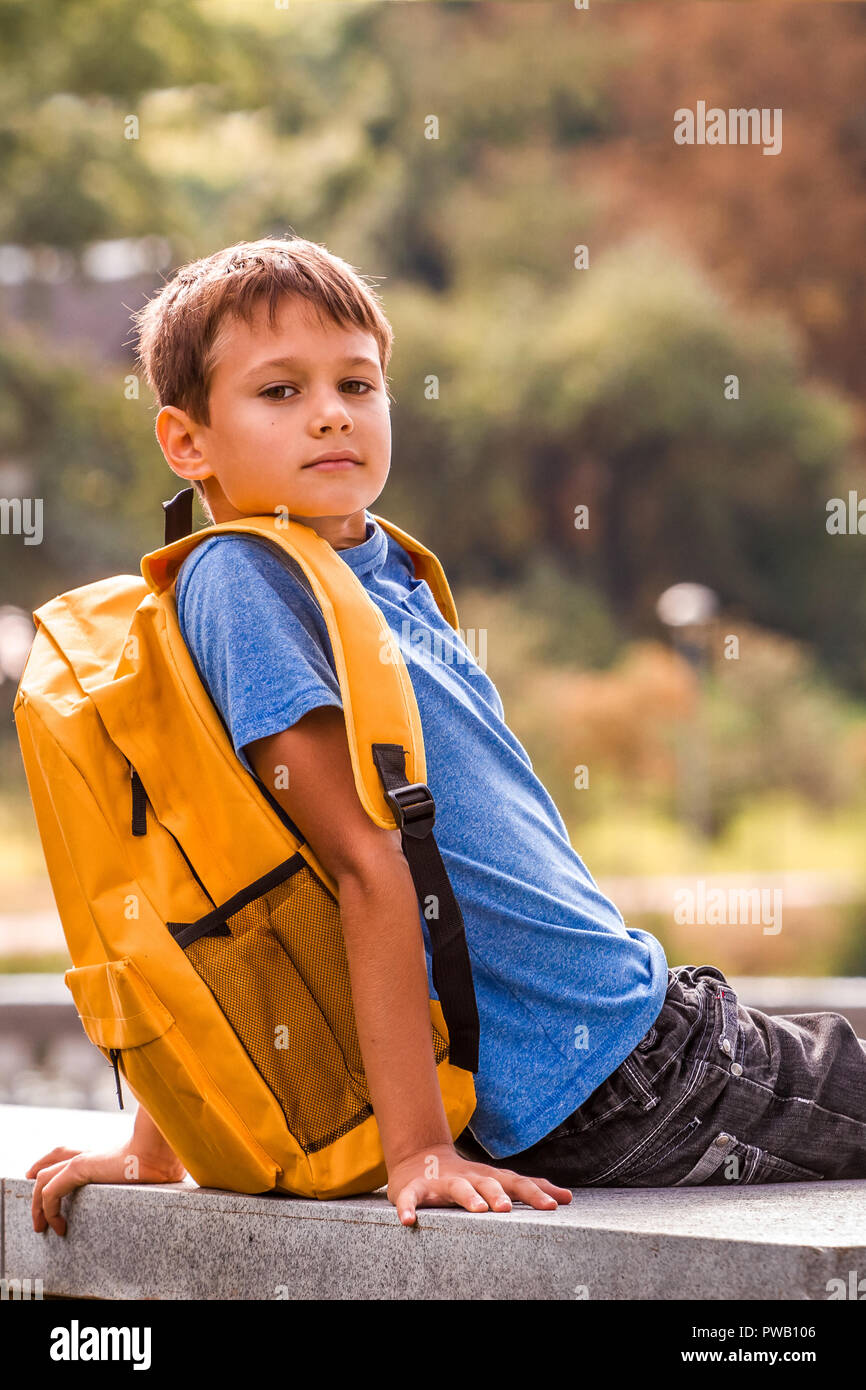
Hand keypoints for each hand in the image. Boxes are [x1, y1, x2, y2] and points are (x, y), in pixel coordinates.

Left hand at [27, 1143, 187, 1236]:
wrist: (163, 1149)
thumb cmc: (166, 1162)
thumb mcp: (157, 1174)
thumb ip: (155, 1177)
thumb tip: (171, 1182)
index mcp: (107, 1155)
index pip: (74, 1151)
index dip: (57, 1161)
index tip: (49, 1177)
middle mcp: (92, 1154)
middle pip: (56, 1155)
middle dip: (39, 1172)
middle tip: (34, 1196)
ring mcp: (84, 1159)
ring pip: (44, 1177)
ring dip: (37, 1203)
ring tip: (42, 1226)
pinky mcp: (79, 1167)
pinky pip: (50, 1191)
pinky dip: (47, 1209)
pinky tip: (58, 1225)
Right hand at [387, 1142, 571, 1225]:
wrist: (419, 1157)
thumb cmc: (467, 1177)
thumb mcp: (497, 1180)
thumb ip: (529, 1189)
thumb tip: (569, 1197)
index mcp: (488, 1177)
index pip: (517, 1183)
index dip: (535, 1193)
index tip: (554, 1206)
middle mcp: (469, 1176)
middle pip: (487, 1182)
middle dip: (499, 1194)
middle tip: (508, 1208)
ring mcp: (441, 1181)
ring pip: (456, 1187)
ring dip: (467, 1196)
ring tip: (478, 1210)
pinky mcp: (415, 1188)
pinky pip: (410, 1198)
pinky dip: (408, 1207)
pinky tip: (409, 1221)